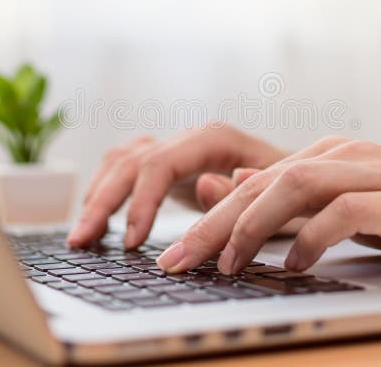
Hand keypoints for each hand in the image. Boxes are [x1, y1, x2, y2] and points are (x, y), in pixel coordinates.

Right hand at [67, 124, 286, 248]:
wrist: (300, 176)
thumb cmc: (293, 188)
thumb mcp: (280, 195)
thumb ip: (244, 193)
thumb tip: (205, 185)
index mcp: (215, 139)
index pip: (162, 162)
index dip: (142, 201)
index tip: (131, 241)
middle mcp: (189, 138)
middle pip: (133, 161)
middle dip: (103, 202)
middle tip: (83, 241)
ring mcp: (176, 148)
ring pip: (122, 161)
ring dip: (97, 196)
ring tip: (80, 236)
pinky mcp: (167, 163)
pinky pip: (125, 167)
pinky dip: (105, 189)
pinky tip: (95, 217)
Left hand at [156, 137, 380, 273]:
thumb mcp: (350, 202)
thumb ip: (296, 197)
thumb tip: (236, 189)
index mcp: (327, 157)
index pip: (253, 183)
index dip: (209, 217)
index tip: (176, 255)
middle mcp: (343, 156)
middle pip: (262, 182)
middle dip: (212, 223)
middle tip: (177, 261)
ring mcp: (373, 173)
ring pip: (293, 186)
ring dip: (251, 225)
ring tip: (224, 263)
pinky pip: (343, 212)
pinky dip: (311, 237)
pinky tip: (292, 264)